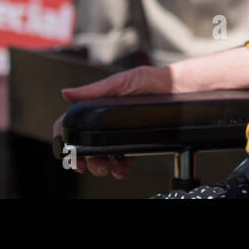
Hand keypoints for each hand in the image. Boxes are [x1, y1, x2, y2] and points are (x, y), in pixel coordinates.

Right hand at [53, 65, 170, 177]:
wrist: (183, 90)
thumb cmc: (154, 80)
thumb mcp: (124, 81)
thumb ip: (96, 90)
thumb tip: (67, 93)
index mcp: (100, 103)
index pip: (73, 120)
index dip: (66, 137)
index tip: (67, 150)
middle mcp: (107, 118)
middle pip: (85, 143)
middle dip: (83, 157)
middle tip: (86, 164)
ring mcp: (120, 131)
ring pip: (101, 154)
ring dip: (100, 164)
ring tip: (106, 167)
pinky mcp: (135, 141)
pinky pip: (122, 159)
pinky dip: (119, 167)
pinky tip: (121, 167)